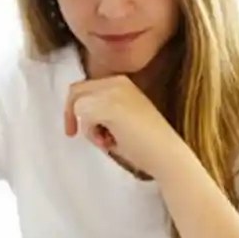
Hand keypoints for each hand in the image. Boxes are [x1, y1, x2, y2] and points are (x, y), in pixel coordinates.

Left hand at [65, 76, 183, 179]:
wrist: (167, 155)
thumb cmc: (144, 145)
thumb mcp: (119, 120)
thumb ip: (101, 110)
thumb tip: (76, 112)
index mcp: (122, 82)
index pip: (84, 87)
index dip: (75, 108)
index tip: (75, 130)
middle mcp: (118, 82)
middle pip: (75, 91)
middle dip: (71, 114)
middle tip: (73, 134)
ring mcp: (114, 91)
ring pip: (77, 104)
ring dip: (86, 127)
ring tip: (106, 141)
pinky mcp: (111, 105)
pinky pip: (83, 115)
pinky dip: (90, 132)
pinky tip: (108, 141)